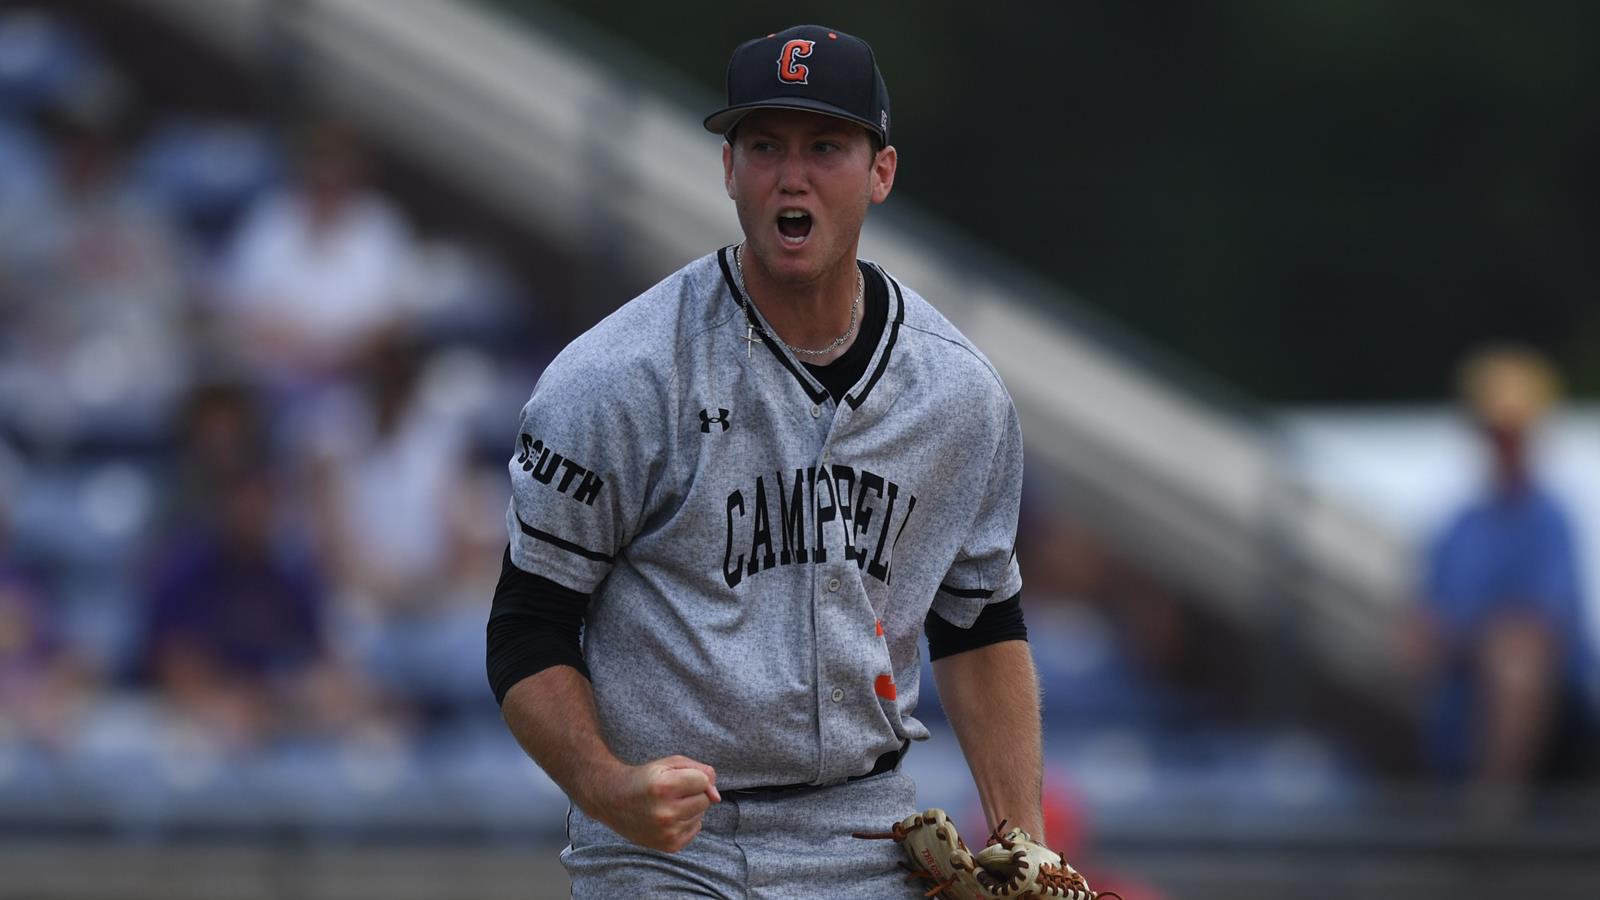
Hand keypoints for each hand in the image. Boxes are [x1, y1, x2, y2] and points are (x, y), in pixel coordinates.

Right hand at [586, 754, 720, 852]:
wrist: (613, 800)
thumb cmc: (646, 778)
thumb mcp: (670, 764)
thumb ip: (700, 770)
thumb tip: (716, 797)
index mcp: (663, 787)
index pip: (703, 781)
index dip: (693, 776)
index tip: (676, 778)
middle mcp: (664, 813)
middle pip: (704, 800)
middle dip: (693, 793)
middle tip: (670, 792)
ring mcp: (666, 833)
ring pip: (700, 815)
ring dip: (689, 808)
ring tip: (666, 804)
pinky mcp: (669, 846)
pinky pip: (695, 830)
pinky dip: (686, 822)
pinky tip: (667, 817)